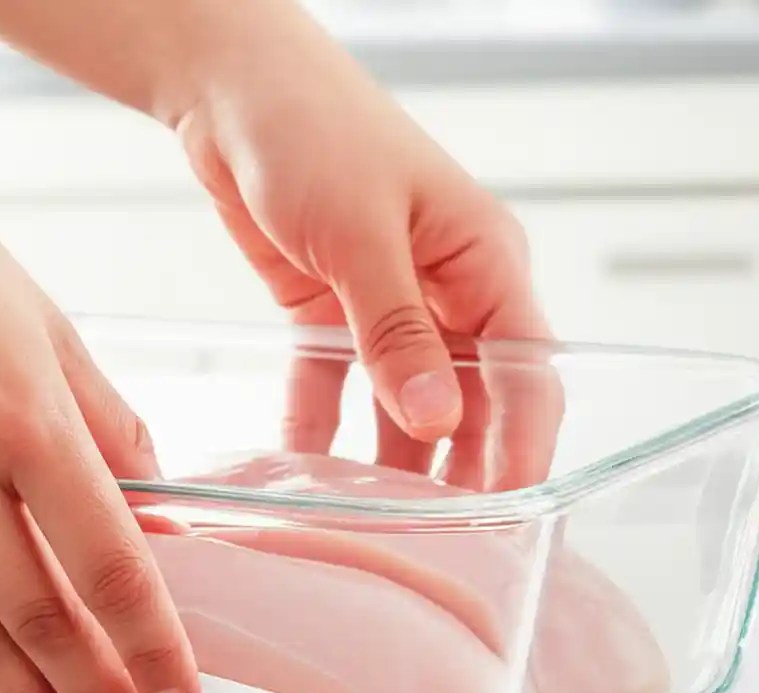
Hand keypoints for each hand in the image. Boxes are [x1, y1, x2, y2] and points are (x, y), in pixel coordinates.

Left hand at [175, 28, 560, 489]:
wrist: (232, 87)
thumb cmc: (313, 127)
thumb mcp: (359, 231)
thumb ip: (396, 328)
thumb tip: (437, 419)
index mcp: (483, 261)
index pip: (526, 371)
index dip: (522, 445)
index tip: (505, 514)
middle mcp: (445, 289)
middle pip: (467, 398)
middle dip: (457, 467)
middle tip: (438, 540)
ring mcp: (387, 303)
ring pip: (400, 400)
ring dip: (386, 458)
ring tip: (372, 525)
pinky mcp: (329, 309)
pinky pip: (332, 382)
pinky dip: (319, 425)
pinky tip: (306, 475)